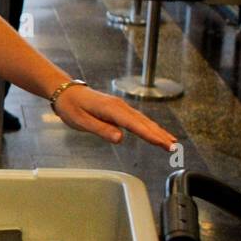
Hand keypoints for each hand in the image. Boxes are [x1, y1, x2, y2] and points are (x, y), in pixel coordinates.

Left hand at [51, 83, 176, 149]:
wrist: (66, 92)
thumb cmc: (71, 106)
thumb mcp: (81, 121)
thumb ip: (101, 129)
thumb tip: (120, 138)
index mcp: (111, 109)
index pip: (134, 124)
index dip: (149, 135)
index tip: (162, 143)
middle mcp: (119, 106)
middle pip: (143, 122)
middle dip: (160, 135)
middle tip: (174, 147)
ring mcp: (121, 107)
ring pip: (144, 120)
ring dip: (158, 131)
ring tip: (172, 142)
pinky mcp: (120, 109)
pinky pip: (138, 119)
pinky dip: (150, 127)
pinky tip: (157, 133)